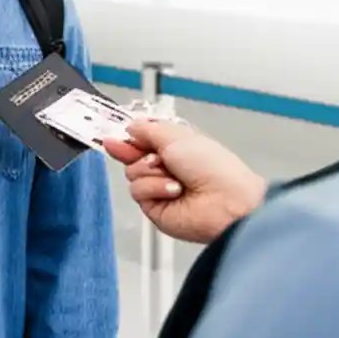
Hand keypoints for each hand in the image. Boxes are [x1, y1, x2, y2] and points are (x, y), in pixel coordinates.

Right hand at [104, 120, 266, 243]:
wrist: (226, 201)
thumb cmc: (212, 166)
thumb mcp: (176, 136)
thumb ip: (147, 130)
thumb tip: (129, 128)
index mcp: (175, 148)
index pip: (141, 142)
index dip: (127, 139)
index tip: (112, 138)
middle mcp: (166, 169)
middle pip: (131, 158)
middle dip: (139, 155)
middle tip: (157, 158)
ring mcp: (159, 189)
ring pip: (132, 174)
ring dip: (150, 173)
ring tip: (174, 178)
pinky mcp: (155, 209)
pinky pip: (138, 192)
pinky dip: (154, 188)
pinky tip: (173, 191)